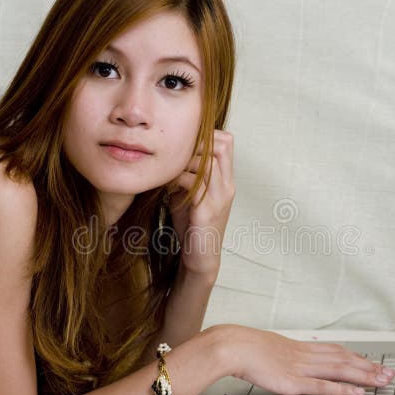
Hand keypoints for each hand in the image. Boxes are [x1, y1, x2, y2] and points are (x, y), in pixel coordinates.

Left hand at [167, 130, 234, 278]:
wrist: (200, 258)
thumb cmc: (193, 226)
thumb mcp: (190, 195)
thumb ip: (186, 175)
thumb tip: (168, 157)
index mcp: (226, 181)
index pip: (227, 141)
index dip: (206, 136)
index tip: (184, 145)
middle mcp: (227, 187)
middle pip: (221, 146)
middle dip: (196, 144)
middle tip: (176, 154)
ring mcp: (219, 198)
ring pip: (208, 162)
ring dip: (185, 161)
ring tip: (169, 169)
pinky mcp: (206, 211)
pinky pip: (194, 183)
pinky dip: (178, 178)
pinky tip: (167, 184)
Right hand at [223, 325, 394, 394]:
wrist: (234, 346)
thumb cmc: (245, 348)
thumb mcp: (268, 348)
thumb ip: (281, 354)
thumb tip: (282, 358)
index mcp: (300, 347)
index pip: (336, 351)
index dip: (356, 356)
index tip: (371, 361)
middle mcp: (305, 355)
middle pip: (344, 359)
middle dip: (368, 366)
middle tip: (388, 372)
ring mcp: (301, 368)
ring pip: (340, 371)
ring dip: (363, 376)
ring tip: (381, 382)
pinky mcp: (294, 382)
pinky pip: (324, 386)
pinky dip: (343, 390)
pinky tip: (357, 393)